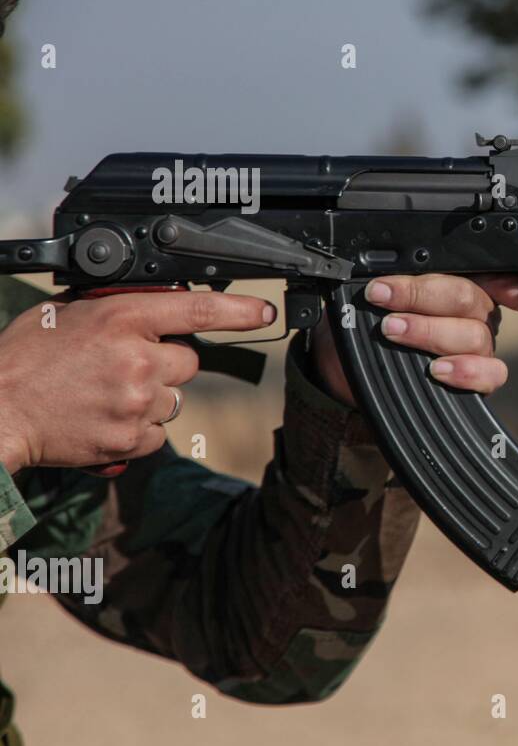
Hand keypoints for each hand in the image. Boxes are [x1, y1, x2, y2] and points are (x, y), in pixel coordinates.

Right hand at [0, 291, 274, 474]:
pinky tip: (105, 418)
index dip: (240, 311)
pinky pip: (158, 432)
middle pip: (189, 361)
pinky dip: (139, 429)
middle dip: (166, 364)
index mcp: (121, 318)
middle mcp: (138, 359)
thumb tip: (152, 307)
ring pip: (175, 399)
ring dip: (152, 397)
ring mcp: (137, 401)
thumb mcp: (67, 315)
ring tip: (106, 394)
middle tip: (124, 367)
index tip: (264, 313)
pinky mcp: (132, 439)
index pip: (198, 309)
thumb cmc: (23, 361)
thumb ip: (114, 310)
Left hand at [309, 271, 517, 404]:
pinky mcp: (475, 379)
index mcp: (465, 277)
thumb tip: (379, 267)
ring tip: (393, 331)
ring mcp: (479, 345)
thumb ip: (387, 271)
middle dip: (424, 295)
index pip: (508, 272)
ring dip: (431, 331)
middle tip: (383, 296)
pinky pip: (490, 375)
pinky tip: (437, 370)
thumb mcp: (368, 283)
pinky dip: (465, 372)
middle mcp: (480, 311)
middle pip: (473, 299)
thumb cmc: (362, 315)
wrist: (343, 361)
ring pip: (475, 336)